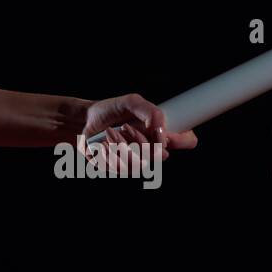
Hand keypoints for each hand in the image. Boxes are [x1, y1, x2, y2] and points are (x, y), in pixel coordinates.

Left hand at [81, 93, 197, 171]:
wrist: (84, 122)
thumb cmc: (110, 111)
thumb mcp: (130, 102)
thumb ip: (149, 110)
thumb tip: (160, 126)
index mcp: (161, 133)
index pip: (187, 140)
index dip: (183, 140)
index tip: (162, 132)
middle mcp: (153, 149)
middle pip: (161, 156)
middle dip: (141, 140)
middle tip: (126, 127)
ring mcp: (138, 161)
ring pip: (141, 163)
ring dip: (122, 145)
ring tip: (110, 133)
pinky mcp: (120, 169)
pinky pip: (122, 168)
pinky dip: (110, 153)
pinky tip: (103, 144)